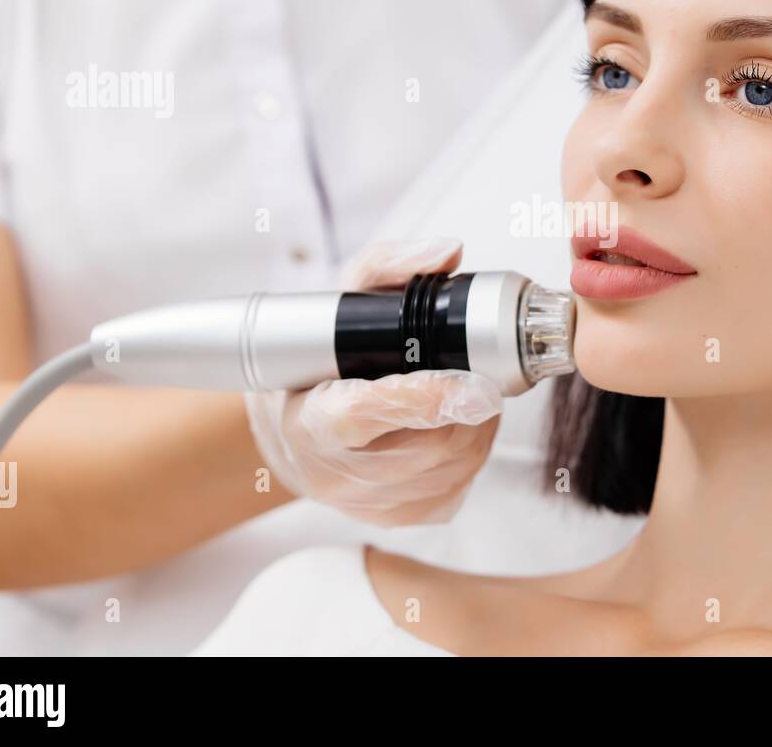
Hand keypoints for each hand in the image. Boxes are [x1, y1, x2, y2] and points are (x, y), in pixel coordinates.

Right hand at [245, 238, 502, 524]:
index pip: (369, 412)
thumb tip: (448, 253)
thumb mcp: (342, 302)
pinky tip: (452, 427)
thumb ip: (390, 269)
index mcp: (313, 416)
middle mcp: (336, 472)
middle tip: (478, 373)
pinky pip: (457, 488)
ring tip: (464, 394)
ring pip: (455, 466)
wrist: (293, 435)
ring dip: (476, 426)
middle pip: (431, 442)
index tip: (473, 384)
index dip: (425, 399)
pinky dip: (469, 453)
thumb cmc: (320, 365)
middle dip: (469, 404)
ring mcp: (368, 503)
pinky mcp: (399, 519)